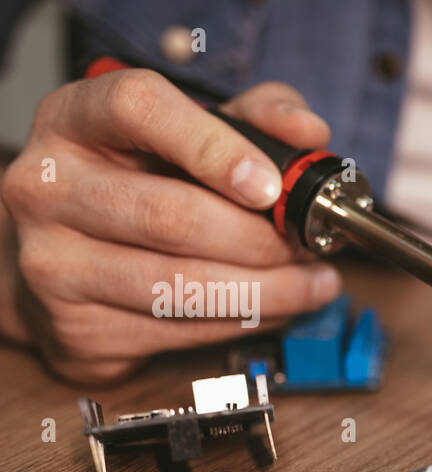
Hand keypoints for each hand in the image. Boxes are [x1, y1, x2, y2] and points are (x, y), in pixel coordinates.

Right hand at [0, 69, 342, 382]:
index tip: (271, 186)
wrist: (66, 263)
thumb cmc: (139, 186)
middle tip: (310, 246)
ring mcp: (54, 263)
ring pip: (185, 286)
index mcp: (75, 119)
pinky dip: (246, 323)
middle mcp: (49, 187)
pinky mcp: (79, 328)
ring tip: (312, 284)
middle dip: (263, 240)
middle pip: (173, 217)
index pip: (139, 110)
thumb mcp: (191, 134)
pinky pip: (183, 331)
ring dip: (271, 291)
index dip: (215, 148)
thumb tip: (308, 132)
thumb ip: (255, 120)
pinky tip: (275, 309)